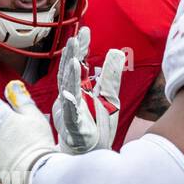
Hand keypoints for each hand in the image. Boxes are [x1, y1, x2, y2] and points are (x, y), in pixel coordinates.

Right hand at [52, 26, 123, 153]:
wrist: (94, 152)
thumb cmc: (99, 125)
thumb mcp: (110, 96)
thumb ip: (111, 75)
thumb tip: (117, 51)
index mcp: (80, 88)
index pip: (79, 63)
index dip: (81, 48)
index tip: (85, 31)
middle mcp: (71, 96)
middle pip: (69, 72)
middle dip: (72, 56)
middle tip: (75, 39)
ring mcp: (69, 110)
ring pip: (67, 89)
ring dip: (69, 75)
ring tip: (74, 59)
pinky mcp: (72, 126)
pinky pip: (70, 113)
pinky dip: (69, 103)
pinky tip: (69, 93)